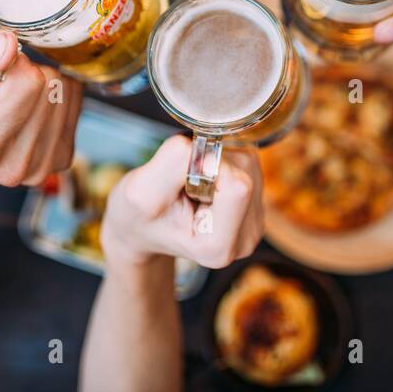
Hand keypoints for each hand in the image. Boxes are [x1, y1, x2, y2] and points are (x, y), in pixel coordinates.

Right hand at [0, 30, 81, 186]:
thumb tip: (8, 45)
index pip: (27, 82)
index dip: (9, 62)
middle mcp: (13, 166)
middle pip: (49, 88)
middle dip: (26, 73)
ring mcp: (40, 166)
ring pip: (65, 93)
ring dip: (40, 84)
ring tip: (7, 98)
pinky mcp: (60, 157)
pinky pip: (75, 102)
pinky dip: (53, 94)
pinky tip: (26, 106)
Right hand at [101, 137, 263, 269]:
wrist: (141, 226)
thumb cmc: (137, 215)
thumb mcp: (139, 191)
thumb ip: (173, 164)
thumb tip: (208, 144)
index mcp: (218, 247)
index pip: (237, 185)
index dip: (207, 167)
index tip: (181, 181)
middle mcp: (244, 238)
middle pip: (245, 170)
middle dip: (211, 162)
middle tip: (183, 183)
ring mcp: (253, 222)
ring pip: (247, 161)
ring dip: (215, 160)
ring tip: (191, 183)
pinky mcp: (255, 204)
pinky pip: (247, 161)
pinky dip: (221, 160)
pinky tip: (204, 180)